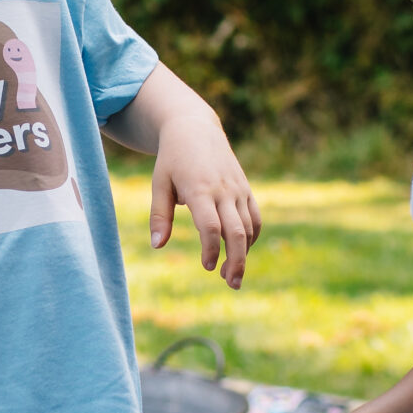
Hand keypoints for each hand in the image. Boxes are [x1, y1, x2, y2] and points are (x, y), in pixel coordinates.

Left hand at [149, 113, 259, 288]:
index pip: (211, 226)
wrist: (195, 128)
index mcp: (199, 189)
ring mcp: (238, 189)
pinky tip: (241, 252)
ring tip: (232, 276)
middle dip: (237, 261)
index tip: (208, 267)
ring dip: (244, 253)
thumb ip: (159, 215)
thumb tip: (157, 245)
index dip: (212, 249)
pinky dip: (252, 237)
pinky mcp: (246, 188)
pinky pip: (255, 217)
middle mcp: (223, 190)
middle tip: (232, 284)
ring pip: (249, 227)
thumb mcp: (159, 183)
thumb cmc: (172, 159)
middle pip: (236, 231)